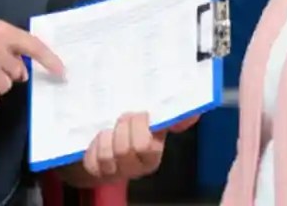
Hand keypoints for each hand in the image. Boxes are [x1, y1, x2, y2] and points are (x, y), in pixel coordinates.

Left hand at [80, 112, 196, 181]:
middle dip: (122, 127)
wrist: (108, 135)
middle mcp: (137, 166)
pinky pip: (93, 163)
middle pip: (124, 150)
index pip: (146, 146)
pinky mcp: (99, 173)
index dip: (139, 126)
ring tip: (110, 128)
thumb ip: (173, 116)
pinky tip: (98, 140)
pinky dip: (93, 148)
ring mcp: (117, 171)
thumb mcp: (154, 118)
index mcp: (153, 153)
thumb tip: (193, 115)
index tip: (140, 113)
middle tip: (124, 116)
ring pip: (107, 156)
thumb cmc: (134, 125)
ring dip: (106, 137)